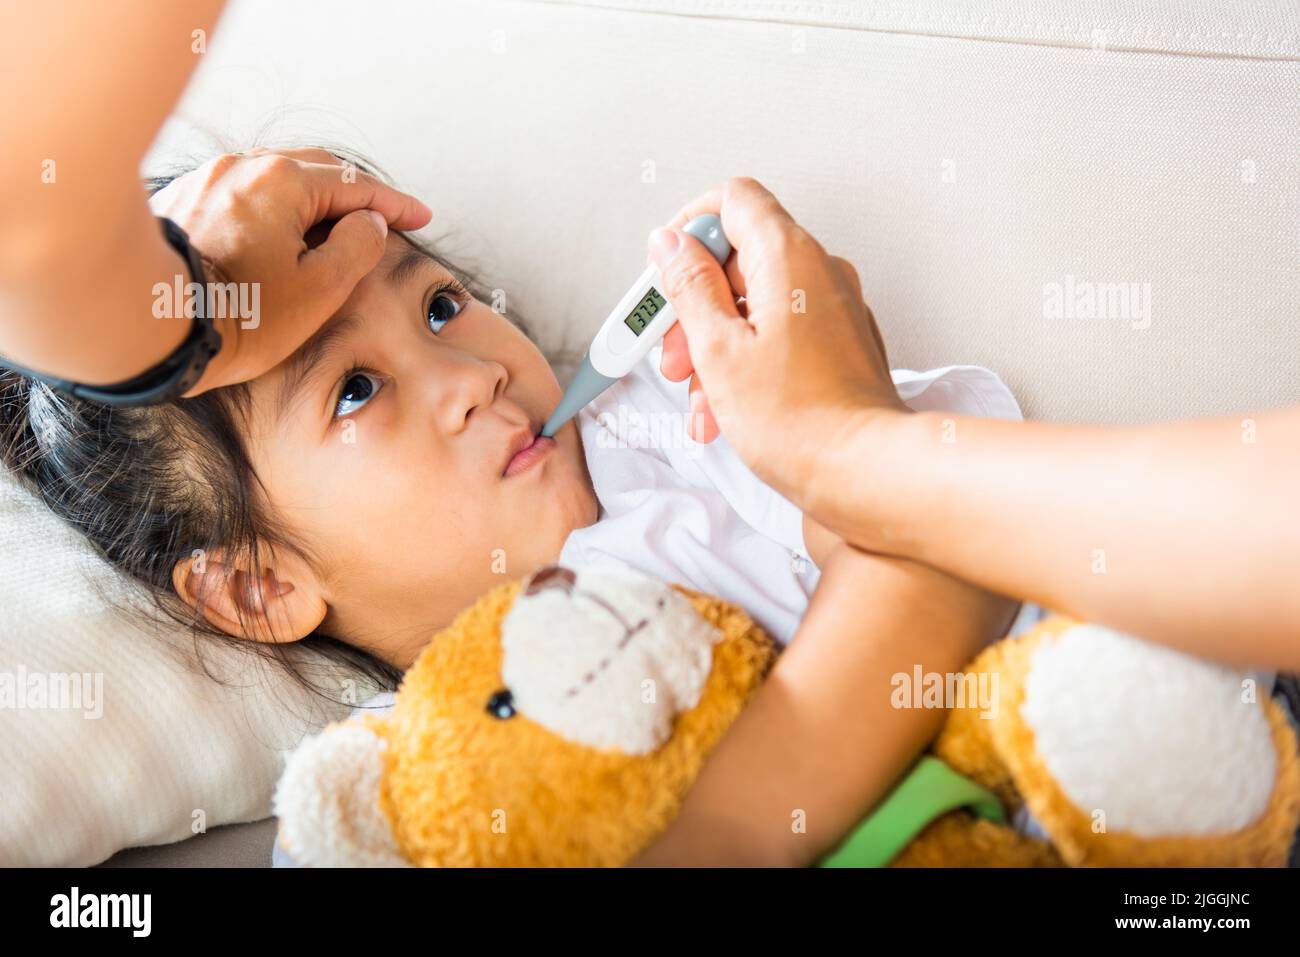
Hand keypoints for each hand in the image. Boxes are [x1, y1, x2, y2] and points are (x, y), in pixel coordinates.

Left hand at [146, 147, 431, 396]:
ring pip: (275, 181)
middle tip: (381, 218)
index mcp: (284, 182)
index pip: (356, 186)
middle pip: (315, 171)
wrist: (143, 321)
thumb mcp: (320, 289)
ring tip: (331, 229)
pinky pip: (241, 196)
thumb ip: (357, 249)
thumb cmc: (235, 314)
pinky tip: (277, 236)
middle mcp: (242, 168)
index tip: (421, 217)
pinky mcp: (180, 203)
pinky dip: (272, 210)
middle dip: (353, 195)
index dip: (395, 204)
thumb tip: (368, 223)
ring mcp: (206, 181)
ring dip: (311, 202)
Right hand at [650, 177, 906, 502]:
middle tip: (675, 354)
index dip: (689, 229)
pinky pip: (780, 334)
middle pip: (738, 259)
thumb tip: (672, 246)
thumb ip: (689, 287)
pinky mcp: (840, 346)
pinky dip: (746, 363)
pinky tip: (727, 410)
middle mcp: (820, 271)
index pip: (733, 200)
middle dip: (694, 306)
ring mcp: (834, 309)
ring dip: (715, 347)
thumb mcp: (718, 349)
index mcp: (789, 256)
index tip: (665, 271)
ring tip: (700, 401)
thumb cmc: (800, 421)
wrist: (866, 471)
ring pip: (754, 305)